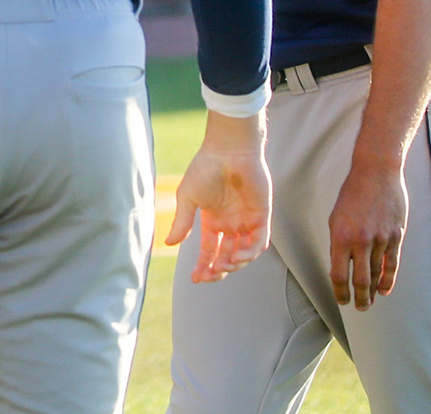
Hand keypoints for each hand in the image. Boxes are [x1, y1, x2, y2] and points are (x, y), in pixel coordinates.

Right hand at [167, 111, 272, 282]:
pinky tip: (238, 255)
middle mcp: (230, 223)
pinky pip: (259, 241)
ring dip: (235, 263)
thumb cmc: (205, 169)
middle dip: (218, 269)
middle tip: (210, 276)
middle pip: (226, 255)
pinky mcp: (262, 216)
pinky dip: (250, 252)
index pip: (209, 250)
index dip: (202, 265)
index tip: (195, 279)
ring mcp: (247, 221)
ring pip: (244, 253)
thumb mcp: (188, 198)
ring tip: (225, 265)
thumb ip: (182, 222)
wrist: (228, 152)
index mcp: (212, 220)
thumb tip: (169, 244)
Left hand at [327, 161, 407, 309]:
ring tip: (369, 302)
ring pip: (376, 274)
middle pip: (360, 280)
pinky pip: (392, 264)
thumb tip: (341, 265)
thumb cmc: (352, 195)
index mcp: (340, 236)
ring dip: (372, 291)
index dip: (339, 292)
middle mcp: (360, 241)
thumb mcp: (336, 218)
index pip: (338, 274)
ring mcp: (381, 240)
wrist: (376, 174)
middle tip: (359, 308)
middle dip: (359, 298)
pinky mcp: (396, 236)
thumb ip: (339, 243)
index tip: (341, 301)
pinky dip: (388, 279)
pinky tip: (385, 290)